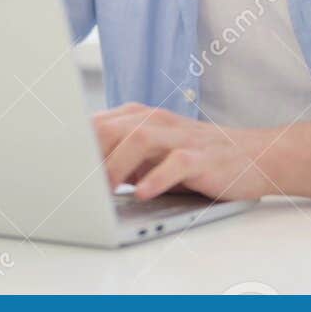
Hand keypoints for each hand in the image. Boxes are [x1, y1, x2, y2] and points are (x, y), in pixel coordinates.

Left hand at [91, 102, 277, 201]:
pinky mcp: (202, 157)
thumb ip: (119, 159)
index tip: (55, 166)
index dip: (74, 144)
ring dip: (116, 164)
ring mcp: (181, 137)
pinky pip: (176, 163)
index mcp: (140, 118)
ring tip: (103, 189)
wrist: (255, 156)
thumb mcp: (153, 156)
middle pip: (112, 127)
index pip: (97, 124)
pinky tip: (143, 193)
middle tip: (74, 182)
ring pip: (139, 139)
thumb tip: (81, 177)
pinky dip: (157, 178)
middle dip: (89, 153)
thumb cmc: (196, 158)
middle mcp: (157, 122)